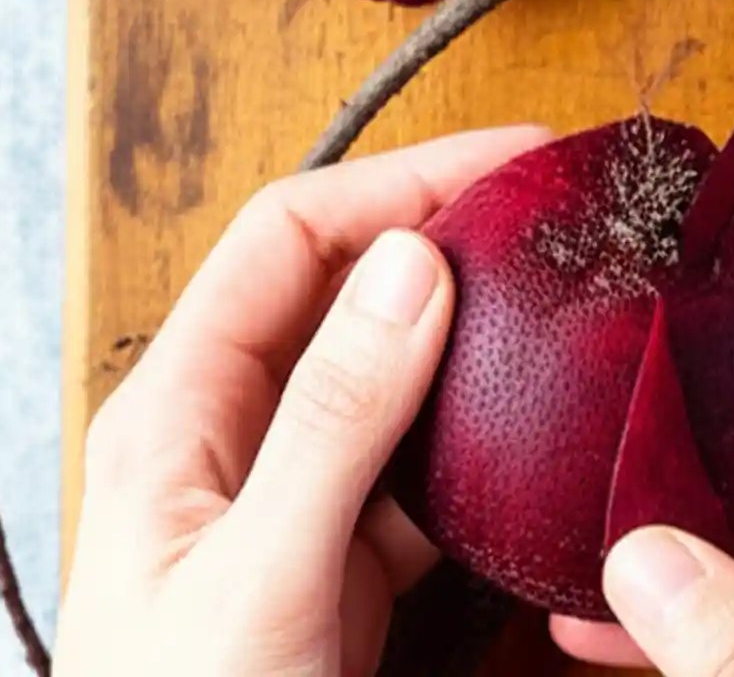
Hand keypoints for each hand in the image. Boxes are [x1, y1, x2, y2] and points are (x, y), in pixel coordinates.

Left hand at [53, 126, 552, 676]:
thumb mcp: (261, 569)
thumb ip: (335, 421)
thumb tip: (410, 273)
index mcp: (182, 410)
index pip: (289, 240)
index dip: (395, 184)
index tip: (501, 164)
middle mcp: (236, 431)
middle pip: (343, 292)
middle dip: (441, 238)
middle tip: (543, 216)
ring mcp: (297, 487)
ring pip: (390, 375)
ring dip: (467, 334)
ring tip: (552, 300)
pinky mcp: (343, 544)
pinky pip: (418, 462)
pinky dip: (474, 438)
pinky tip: (527, 434)